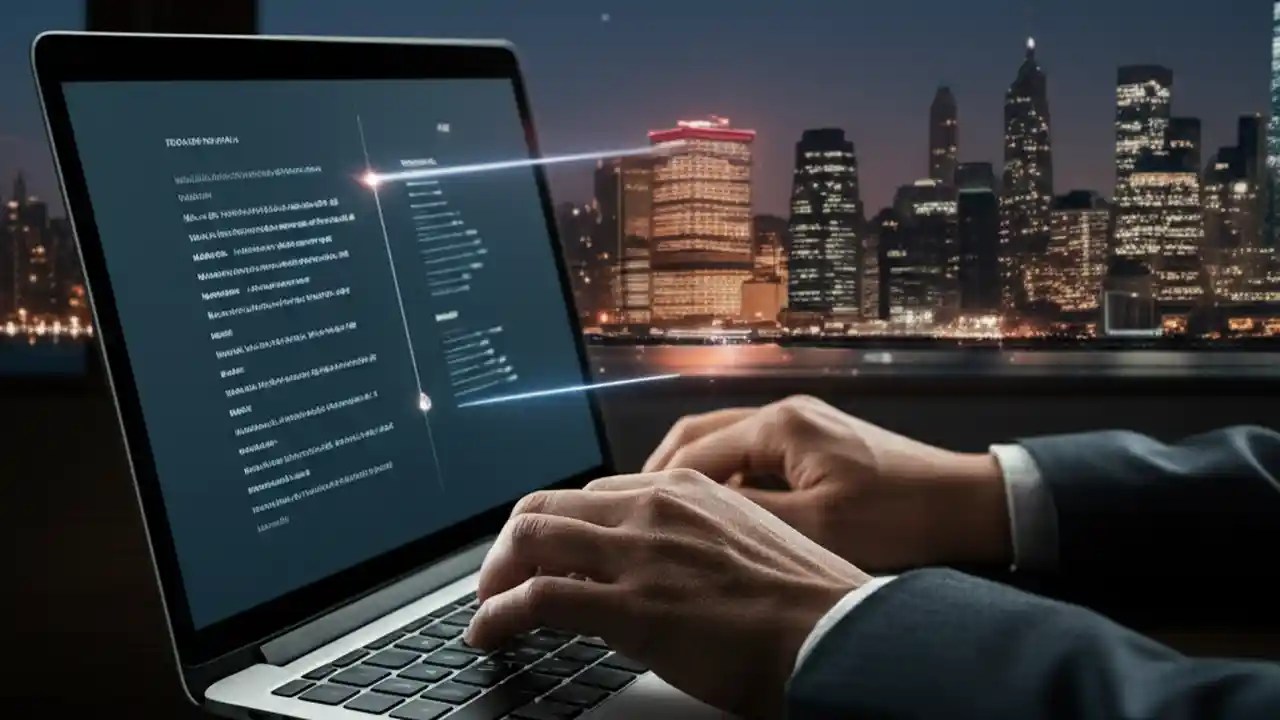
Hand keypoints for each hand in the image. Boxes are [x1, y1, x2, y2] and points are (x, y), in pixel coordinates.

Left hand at [464, 469, 869, 718]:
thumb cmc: (811, 604)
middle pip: (549, 507)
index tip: (548, 553)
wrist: (841, 636)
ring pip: (531, 538)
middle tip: (501, 579)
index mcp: (688, 490)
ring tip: (487, 606)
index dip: (558, 526)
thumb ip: (701, 543)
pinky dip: (498, 615)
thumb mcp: (750, 546)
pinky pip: (537, 598)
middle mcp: (656, 507)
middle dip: (513, 544)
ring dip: (495, 575)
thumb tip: (672, 567)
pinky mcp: (629, 607)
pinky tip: (489, 634)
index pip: (594, 494)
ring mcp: (640, 553)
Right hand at [643, 395, 1010, 571]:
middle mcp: (787, 412)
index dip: (656, 487)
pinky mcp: (819, 441)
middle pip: (699, 435)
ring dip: (696, 477)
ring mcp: (804, 423)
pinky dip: (730, 480)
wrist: (967, 507)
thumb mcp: (815, 528)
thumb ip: (745, 515)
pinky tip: (727, 515)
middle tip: (636, 511)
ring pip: (725, 442)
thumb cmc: (902, 517)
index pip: (693, 452)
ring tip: (674, 518)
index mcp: (780, 424)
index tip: (628, 516)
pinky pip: (755, 454)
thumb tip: (688, 515)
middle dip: (664, 472)